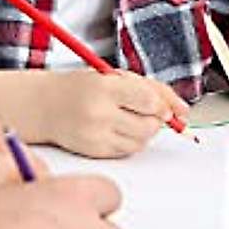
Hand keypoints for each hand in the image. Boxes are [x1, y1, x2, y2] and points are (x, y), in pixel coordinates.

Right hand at [43, 69, 188, 157]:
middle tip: (144, 111)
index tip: (164, 107)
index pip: (149, 101)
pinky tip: (118, 129)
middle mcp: (100, 112)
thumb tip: (184, 109)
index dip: (163, 106)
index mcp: (105, 87)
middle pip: (149, 125)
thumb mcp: (114, 76)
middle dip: (155, 120)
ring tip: (128, 118)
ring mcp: (96, 135)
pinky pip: (128, 152)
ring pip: (141, 141)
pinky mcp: (94, 152)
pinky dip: (131, 142)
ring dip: (144, 131)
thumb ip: (151, 88)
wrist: (44, 105)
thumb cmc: (82, 87)